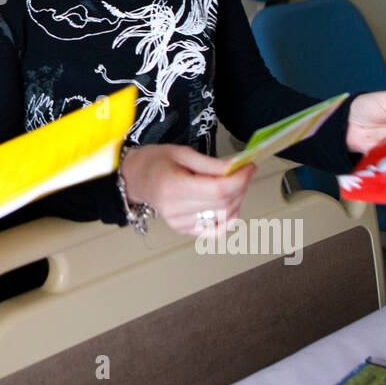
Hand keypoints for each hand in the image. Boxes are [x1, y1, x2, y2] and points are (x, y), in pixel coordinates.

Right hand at [121, 143, 257, 235]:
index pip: (218, 189)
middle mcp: (175, 208)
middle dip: (241, 186)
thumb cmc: (156, 161)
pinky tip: (227, 206)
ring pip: (224, 216)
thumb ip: (212, 164)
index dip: (239, 179)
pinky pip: (216, 231)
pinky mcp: (184, 230)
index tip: (249, 167)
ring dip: (236, 200)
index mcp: (173, 186)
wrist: (136, 178)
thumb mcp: (183, 153)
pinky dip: (228, 219)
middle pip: (223, 203)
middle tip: (242, 172)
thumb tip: (238, 168)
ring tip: (231, 185)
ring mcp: (179, 222)